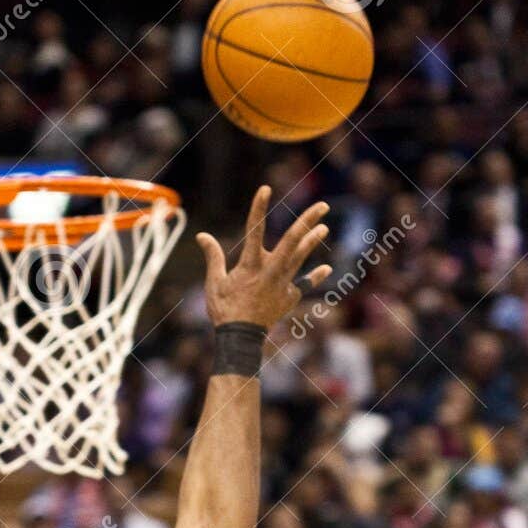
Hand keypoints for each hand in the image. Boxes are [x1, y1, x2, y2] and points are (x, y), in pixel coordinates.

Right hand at [196, 186, 332, 329]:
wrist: (240, 339)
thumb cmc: (224, 310)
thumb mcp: (214, 282)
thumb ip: (213, 256)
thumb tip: (202, 235)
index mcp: (250, 264)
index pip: (254, 230)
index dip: (259, 208)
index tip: (265, 188)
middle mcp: (270, 271)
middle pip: (292, 241)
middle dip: (307, 221)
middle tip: (323, 205)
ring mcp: (282, 284)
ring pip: (300, 258)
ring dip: (312, 241)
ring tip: (324, 227)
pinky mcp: (288, 298)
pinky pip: (303, 285)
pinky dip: (314, 277)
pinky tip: (326, 268)